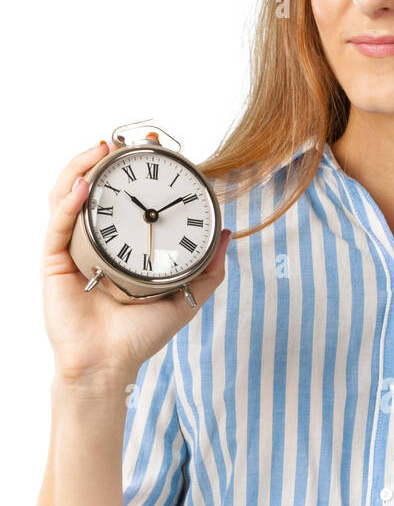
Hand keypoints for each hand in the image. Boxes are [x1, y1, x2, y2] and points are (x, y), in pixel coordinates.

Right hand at [42, 138, 231, 386]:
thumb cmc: (139, 336)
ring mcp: (70, 247)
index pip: (123, 195)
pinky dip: (68, 200)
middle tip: (127, 140)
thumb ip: (208, 269)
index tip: (154, 147)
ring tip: (102, 150)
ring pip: (67, 195)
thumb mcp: (184, 298)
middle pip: (92, 186)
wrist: (109, 365)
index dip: (134, 168)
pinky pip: (57, 223)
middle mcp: (93, 240)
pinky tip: (84, 186)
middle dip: (107, 157)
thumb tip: (227, 233)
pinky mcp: (54, 260)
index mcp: (120, 243)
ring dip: (82, 167)